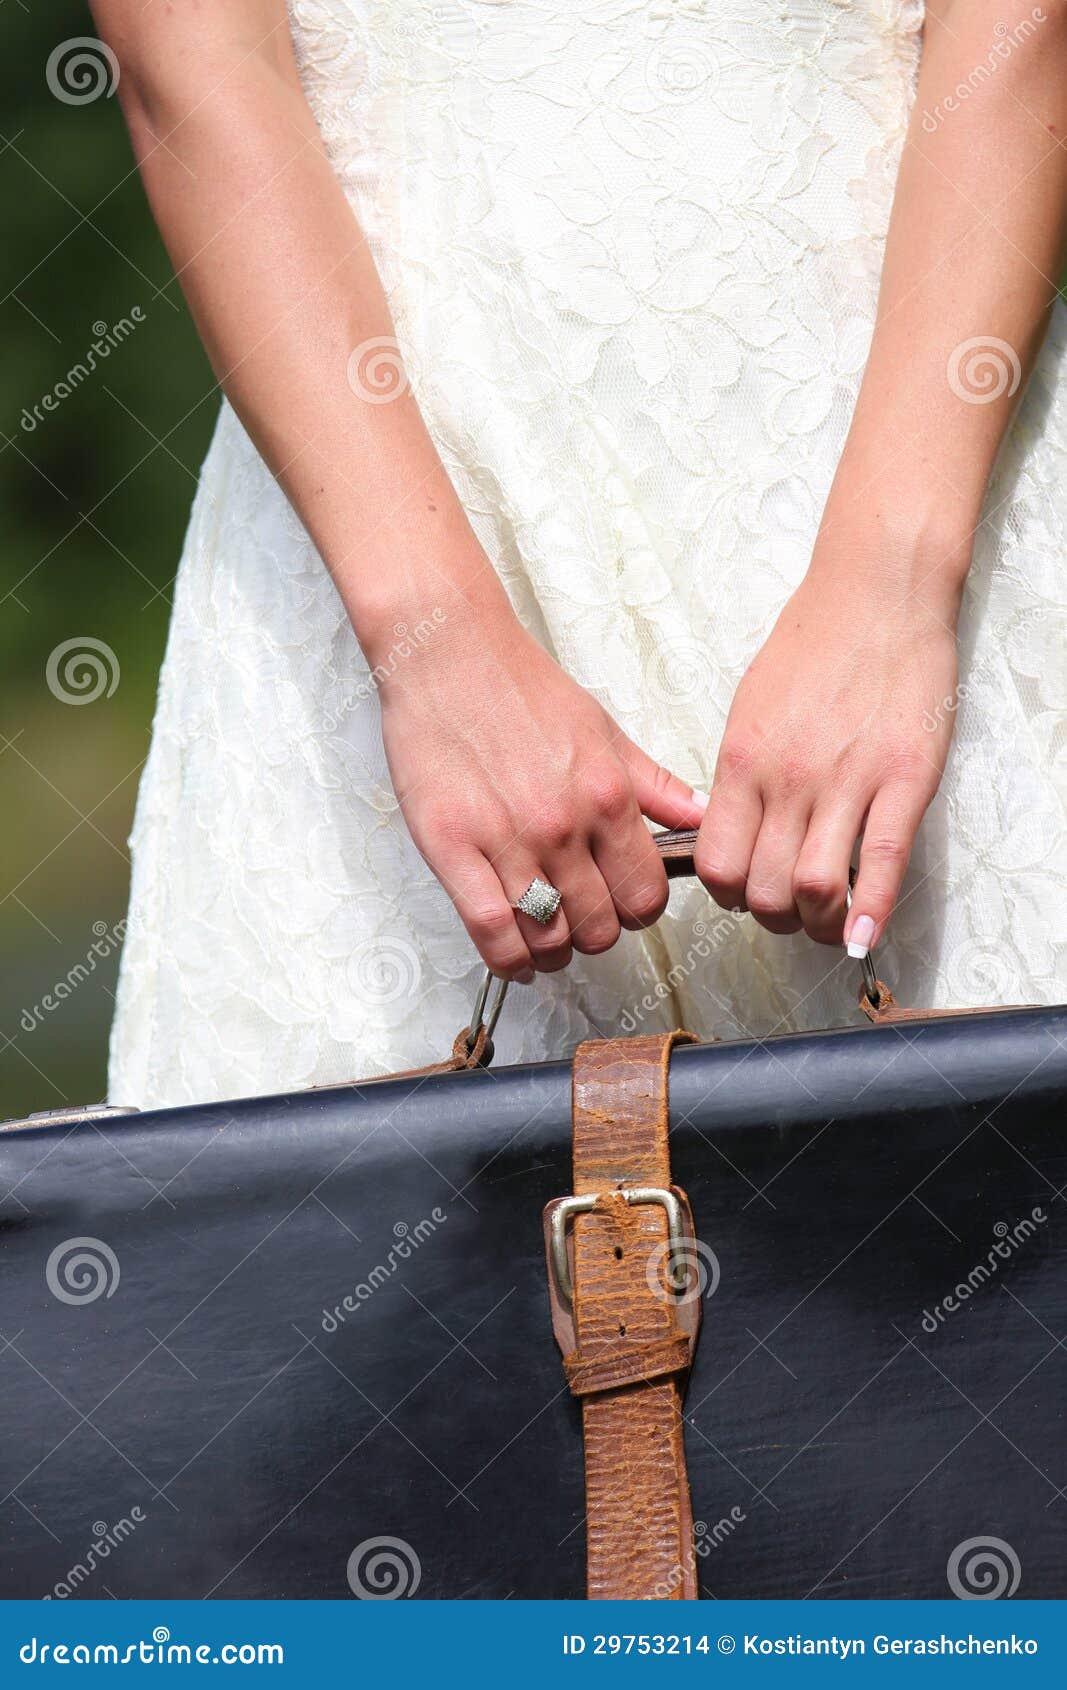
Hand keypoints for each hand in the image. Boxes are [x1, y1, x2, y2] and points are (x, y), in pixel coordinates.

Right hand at [376, 607, 706, 979]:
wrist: (449, 654)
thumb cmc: (521, 688)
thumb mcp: (605, 732)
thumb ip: (655, 786)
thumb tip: (702, 819)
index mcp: (607, 797)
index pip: (646, 896)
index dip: (638, 913)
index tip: (622, 907)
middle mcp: (563, 825)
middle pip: (600, 928)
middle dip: (594, 933)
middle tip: (580, 919)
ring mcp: (507, 840)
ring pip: (548, 938)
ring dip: (551, 951)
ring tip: (545, 938)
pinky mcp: (452, 848)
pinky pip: (490, 932)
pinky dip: (507, 958)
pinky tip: (513, 954)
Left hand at [694, 563, 960, 953]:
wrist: (877, 592)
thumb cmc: (814, 642)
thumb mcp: (749, 706)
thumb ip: (739, 772)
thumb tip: (726, 827)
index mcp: (743, 760)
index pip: (716, 862)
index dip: (727, 895)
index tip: (742, 894)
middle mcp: (788, 778)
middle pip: (763, 888)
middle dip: (772, 917)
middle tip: (788, 910)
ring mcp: (848, 781)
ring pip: (816, 888)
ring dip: (817, 924)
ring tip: (826, 921)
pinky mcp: (903, 779)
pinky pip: (883, 863)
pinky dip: (871, 912)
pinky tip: (862, 935)